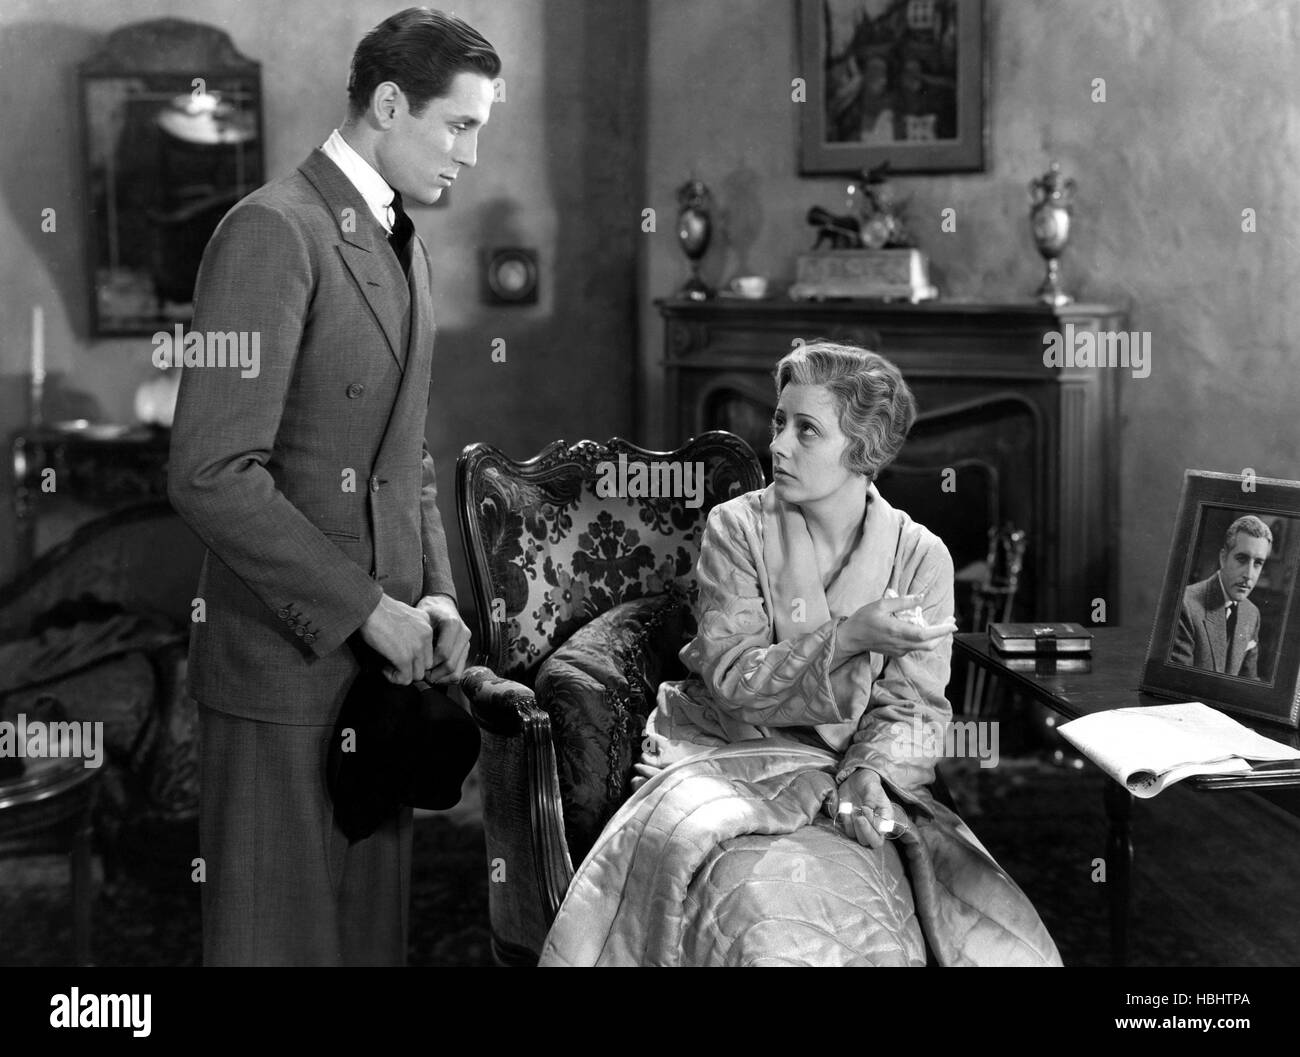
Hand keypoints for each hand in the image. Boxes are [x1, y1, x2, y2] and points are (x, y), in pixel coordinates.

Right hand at [360, 593, 434, 684]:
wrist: (368, 606)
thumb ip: (411, 627)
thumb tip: (405, 643)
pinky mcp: (404, 657)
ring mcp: (417, 647)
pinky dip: (394, 677)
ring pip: (418, 674)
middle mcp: (426, 634)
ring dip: (403, 673)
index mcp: (426, 622)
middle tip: (394, 661)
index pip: (429, 649)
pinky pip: (405, 679)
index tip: (399, 652)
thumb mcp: (403, 613)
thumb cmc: (378, 608)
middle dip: (411, 667)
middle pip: (426, 663)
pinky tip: (384, 668)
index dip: (414, 655)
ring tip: (388, 664)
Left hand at [416, 594, 470, 684]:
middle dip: (434, 674)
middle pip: (450, 664)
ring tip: (428, 676)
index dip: (429, 664)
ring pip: (456, 671)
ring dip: (441, 678)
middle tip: (420, 675)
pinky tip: (436, 675)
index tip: (417, 666)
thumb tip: (414, 659)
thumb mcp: (422, 618)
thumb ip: (420, 636)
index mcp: (452, 624)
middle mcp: (463, 634)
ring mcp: (466, 643)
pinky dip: (447, 678)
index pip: (443, 653)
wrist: (442, 605)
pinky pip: (459, 671)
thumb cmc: (428, 611)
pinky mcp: (466, 650)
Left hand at [828, 768, 894, 849]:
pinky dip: (846, 821)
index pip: (882, 834)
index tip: (866, 809)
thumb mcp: (872, 789)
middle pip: (874, 843)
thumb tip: (873, 818)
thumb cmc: (869, 784)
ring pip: (860, 839)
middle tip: (859, 817)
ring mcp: (863, 827)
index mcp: (886, 818)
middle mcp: (876, 826)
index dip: (874, 826)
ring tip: (854, 809)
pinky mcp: (851, 825)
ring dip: (855, 827)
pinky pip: (848, 831)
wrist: (856, 780)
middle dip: (865, 831)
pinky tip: (847, 808)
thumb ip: (872, 802)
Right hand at [837, 593, 956, 658]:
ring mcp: (899, 651)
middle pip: (929, 645)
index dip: (941, 631)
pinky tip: (922, 629)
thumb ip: (903, 601)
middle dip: (943, 634)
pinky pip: (915, 648)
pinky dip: (923, 639)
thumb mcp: (881, 604)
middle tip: (951, 622)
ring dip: (934, 637)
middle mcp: (901, 644)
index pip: (925, 635)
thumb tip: (921, 597)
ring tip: (940, 624)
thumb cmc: (864, 619)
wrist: (850, 638)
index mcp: (897, 631)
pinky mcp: (897, 653)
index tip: (953, 624)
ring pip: (923, 647)